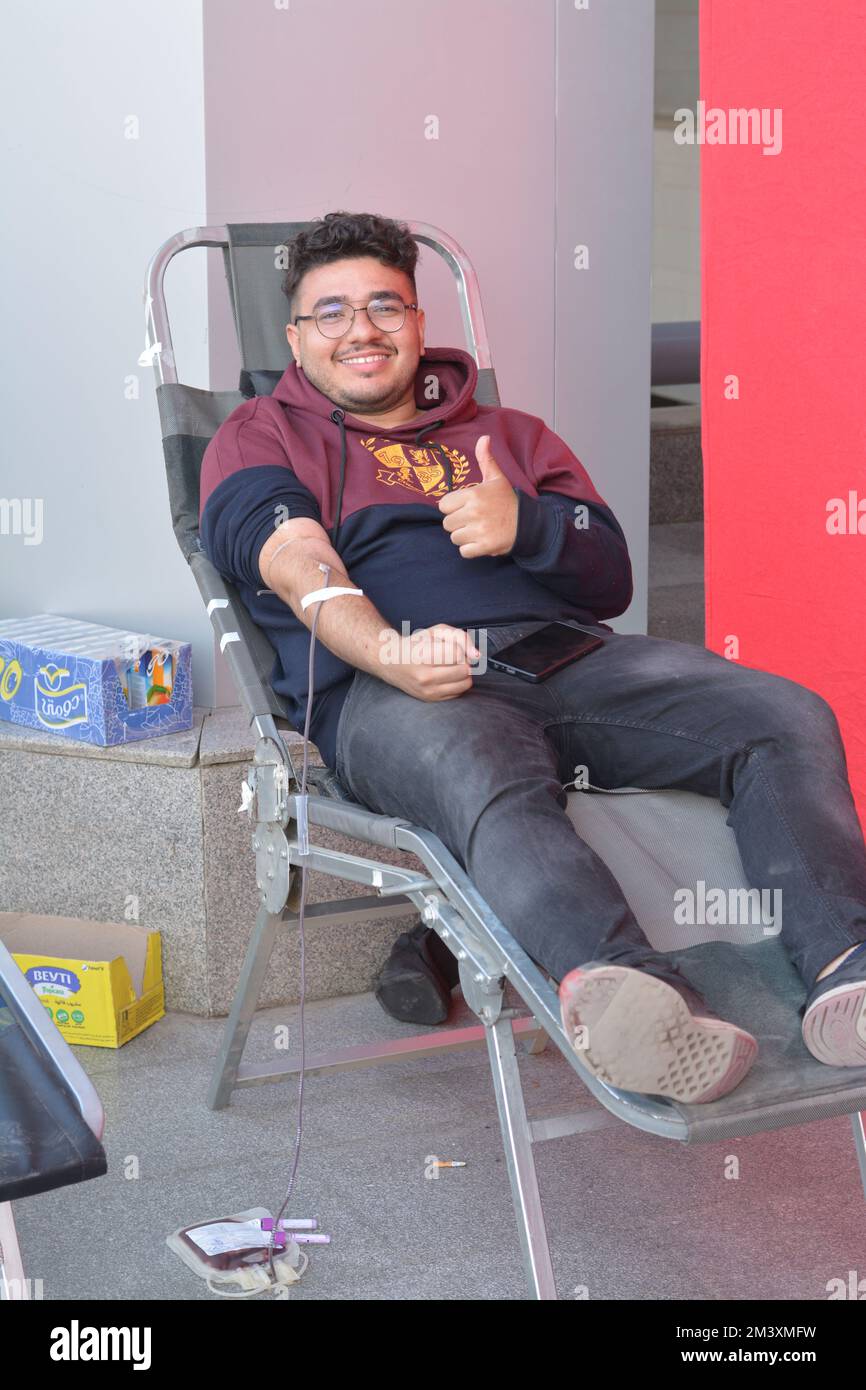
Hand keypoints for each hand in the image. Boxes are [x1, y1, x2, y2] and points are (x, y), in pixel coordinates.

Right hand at [380, 624, 479, 701]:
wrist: (392, 662)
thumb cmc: (416, 644)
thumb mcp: (436, 631)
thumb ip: (460, 637)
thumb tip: (476, 656)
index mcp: (422, 655)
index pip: (457, 654)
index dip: (460, 649)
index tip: (453, 648)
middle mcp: (424, 676)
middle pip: (464, 670)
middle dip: (463, 661)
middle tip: (452, 658)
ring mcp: (428, 691)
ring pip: (465, 683)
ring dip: (463, 674)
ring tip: (451, 667)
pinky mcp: (431, 699)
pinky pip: (459, 692)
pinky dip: (457, 683)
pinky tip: (446, 677)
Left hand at [438, 435, 518, 557]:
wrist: (527, 524)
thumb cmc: (507, 501)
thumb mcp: (496, 479)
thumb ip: (486, 459)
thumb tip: (484, 438)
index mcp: (473, 494)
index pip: (444, 505)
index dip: (453, 507)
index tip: (466, 507)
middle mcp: (474, 512)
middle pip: (447, 524)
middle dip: (458, 523)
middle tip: (474, 520)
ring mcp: (479, 530)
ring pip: (455, 538)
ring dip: (465, 537)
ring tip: (479, 530)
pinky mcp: (484, 546)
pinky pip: (464, 551)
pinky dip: (471, 549)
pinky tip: (482, 541)